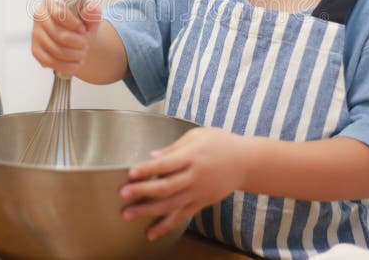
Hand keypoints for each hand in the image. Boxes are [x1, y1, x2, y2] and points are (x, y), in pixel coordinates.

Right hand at [31, 0, 102, 73]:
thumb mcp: (90, 16)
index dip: (74, 25)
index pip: (60, 14)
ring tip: (83, 53)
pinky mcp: (35, 49)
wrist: (78, 37)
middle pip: (59, 35)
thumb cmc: (82, 23)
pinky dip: (67, 66)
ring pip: (56, 50)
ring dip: (74, 55)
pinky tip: (76, 63)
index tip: (83, 30)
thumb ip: (92, 12)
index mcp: (51, 1)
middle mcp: (40, 16)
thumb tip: (90, 8)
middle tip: (87, 44)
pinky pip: (51, 62)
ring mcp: (35, 33)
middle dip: (78, 42)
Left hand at [118, 127, 247, 240]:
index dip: (148, 169)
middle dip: (143, 191)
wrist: (245, 162)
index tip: (130, 172)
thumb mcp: (197, 136)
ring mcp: (198, 192)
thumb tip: (152, 156)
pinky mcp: (201, 203)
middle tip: (123, 194)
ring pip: (171, 205)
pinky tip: (150, 232)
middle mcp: (195, 176)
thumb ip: (174, 148)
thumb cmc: (219, 143)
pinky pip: (181, 216)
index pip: (167, 164)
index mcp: (193, 156)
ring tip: (128, 214)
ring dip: (148, 211)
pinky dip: (166, 226)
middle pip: (166, 186)